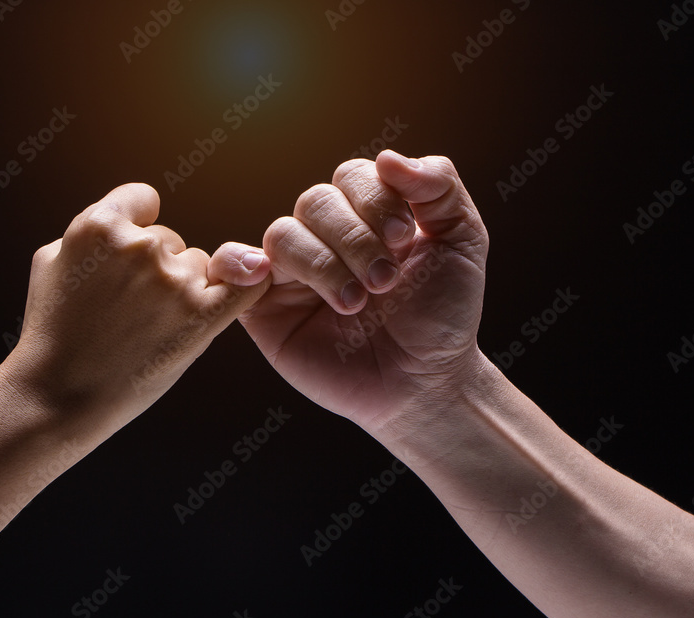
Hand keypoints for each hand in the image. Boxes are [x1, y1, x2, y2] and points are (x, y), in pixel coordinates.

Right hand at [1, 183, 271, 441]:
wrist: (59, 396)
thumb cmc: (51, 331)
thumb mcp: (49, 260)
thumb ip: (92, 230)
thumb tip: (135, 217)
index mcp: (99, 227)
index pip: (143, 199)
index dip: (138, 223)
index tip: (130, 251)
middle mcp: (140, 248)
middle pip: (171, 240)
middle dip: (157, 267)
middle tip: (128, 307)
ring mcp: (172, 283)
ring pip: (199, 266)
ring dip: (184, 290)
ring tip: (148, 326)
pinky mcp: (200, 318)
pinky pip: (246, 285)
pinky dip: (252, 280)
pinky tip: (256, 277)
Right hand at [239, 151, 488, 459]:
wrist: (424, 384)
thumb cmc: (443, 315)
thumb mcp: (463, 241)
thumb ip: (439, 187)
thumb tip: (387, 156)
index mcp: (367, 212)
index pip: (353, 176)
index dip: (376, 201)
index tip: (406, 240)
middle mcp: (326, 235)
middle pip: (316, 201)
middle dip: (355, 239)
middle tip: (386, 281)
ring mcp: (293, 270)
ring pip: (283, 233)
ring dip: (323, 264)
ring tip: (356, 303)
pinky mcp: (264, 307)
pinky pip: (230, 266)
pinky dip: (236, 261)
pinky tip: (263, 274)